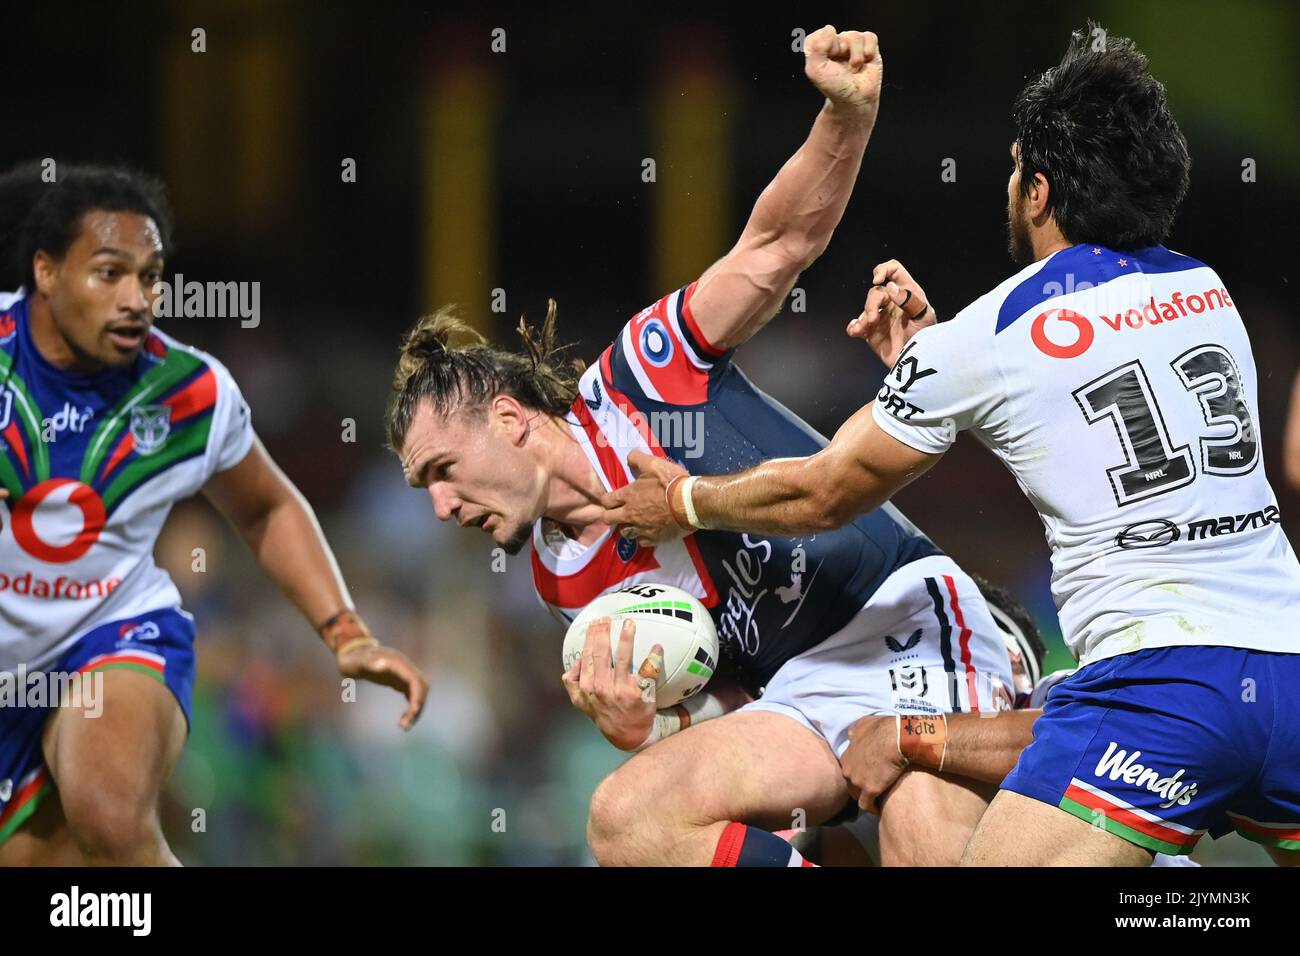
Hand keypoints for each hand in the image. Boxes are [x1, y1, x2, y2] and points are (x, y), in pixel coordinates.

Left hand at [336, 643, 429, 730]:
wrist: (351, 652)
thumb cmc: (352, 658)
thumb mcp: (357, 662)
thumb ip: (369, 662)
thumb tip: (382, 665)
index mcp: (397, 663)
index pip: (415, 680)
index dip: (417, 696)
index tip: (412, 713)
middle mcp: (404, 667)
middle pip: (421, 687)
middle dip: (418, 706)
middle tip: (405, 725)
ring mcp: (402, 673)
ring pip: (418, 692)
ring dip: (415, 708)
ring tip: (404, 726)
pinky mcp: (398, 679)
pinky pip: (411, 693)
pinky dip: (411, 706)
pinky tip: (404, 717)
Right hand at [560, 616, 663, 750]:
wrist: (628, 735)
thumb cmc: (605, 714)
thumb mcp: (580, 703)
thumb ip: (572, 683)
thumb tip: (576, 662)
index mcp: (587, 687)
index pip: (588, 656)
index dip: (591, 637)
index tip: (595, 622)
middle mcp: (602, 687)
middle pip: (602, 653)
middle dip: (603, 632)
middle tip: (607, 618)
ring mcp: (621, 690)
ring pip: (623, 659)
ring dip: (625, 639)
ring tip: (629, 624)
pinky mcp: (640, 694)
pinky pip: (646, 673)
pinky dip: (652, 659)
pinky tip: (657, 648)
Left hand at [600, 450, 689, 547]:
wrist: (691, 503)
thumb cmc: (671, 482)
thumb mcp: (653, 464)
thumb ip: (637, 459)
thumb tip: (628, 458)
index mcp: (628, 496)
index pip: (606, 500)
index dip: (607, 499)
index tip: (612, 499)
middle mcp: (630, 514)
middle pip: (608, 519)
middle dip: (610, 515)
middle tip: (618, 512)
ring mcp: (641, 528)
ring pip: (624, 532)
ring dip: (627, 527)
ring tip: (634, 522)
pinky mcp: (654, 539)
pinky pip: (641, 541)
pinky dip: (643, 537)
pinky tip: (648, 531)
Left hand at [803, 26, 881, 114]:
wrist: (855, 99)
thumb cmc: (835, 87)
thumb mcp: (816, 71)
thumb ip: (815, 48)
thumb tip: (829, 29)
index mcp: (819, 48)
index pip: (818, 36)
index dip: (823, 49)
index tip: (826, 62)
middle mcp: (835, 43)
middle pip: (838, 36)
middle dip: (840, 54)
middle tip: (841, 68)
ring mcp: (852, 43)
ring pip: (854, 36)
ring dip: (856, 57)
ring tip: (854, 68)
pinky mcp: (868, 45)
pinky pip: (869, 37)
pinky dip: (868, 52)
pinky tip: (865, 61)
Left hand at [841, 715, 907, 813]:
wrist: (896, 739)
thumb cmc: (883, 729)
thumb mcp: (864, 724)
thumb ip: (856, 731)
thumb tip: (851, 734)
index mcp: (846, 756)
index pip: (849, 769)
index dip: (858, 772)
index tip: (868, 774)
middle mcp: (848, 770)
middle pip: (851, 784)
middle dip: (860, 786)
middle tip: (873, 787)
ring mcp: (857, 781)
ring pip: (857, 795)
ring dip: (865, 797)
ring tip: (876, 799)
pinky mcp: (869, 790)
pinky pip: (866, 805)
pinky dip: (872, 807)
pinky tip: (879, 808)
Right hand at [846, 259, 935, 367]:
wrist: (918, 363)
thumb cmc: (926, 338)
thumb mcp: (925, 317)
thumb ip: (910, 300)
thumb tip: (890, 287)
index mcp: (907, 292)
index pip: (894, 270)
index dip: (884, 269)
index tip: (876, 279)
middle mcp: (892, 302)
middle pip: (875, 292)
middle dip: (871, 304)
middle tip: (873, 320)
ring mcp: (881, 317)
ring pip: (865, 309)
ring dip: (862, 318)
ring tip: (862, 329)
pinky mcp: (871, 332)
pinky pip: (857, 326)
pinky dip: (853, 327)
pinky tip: (855, 331)